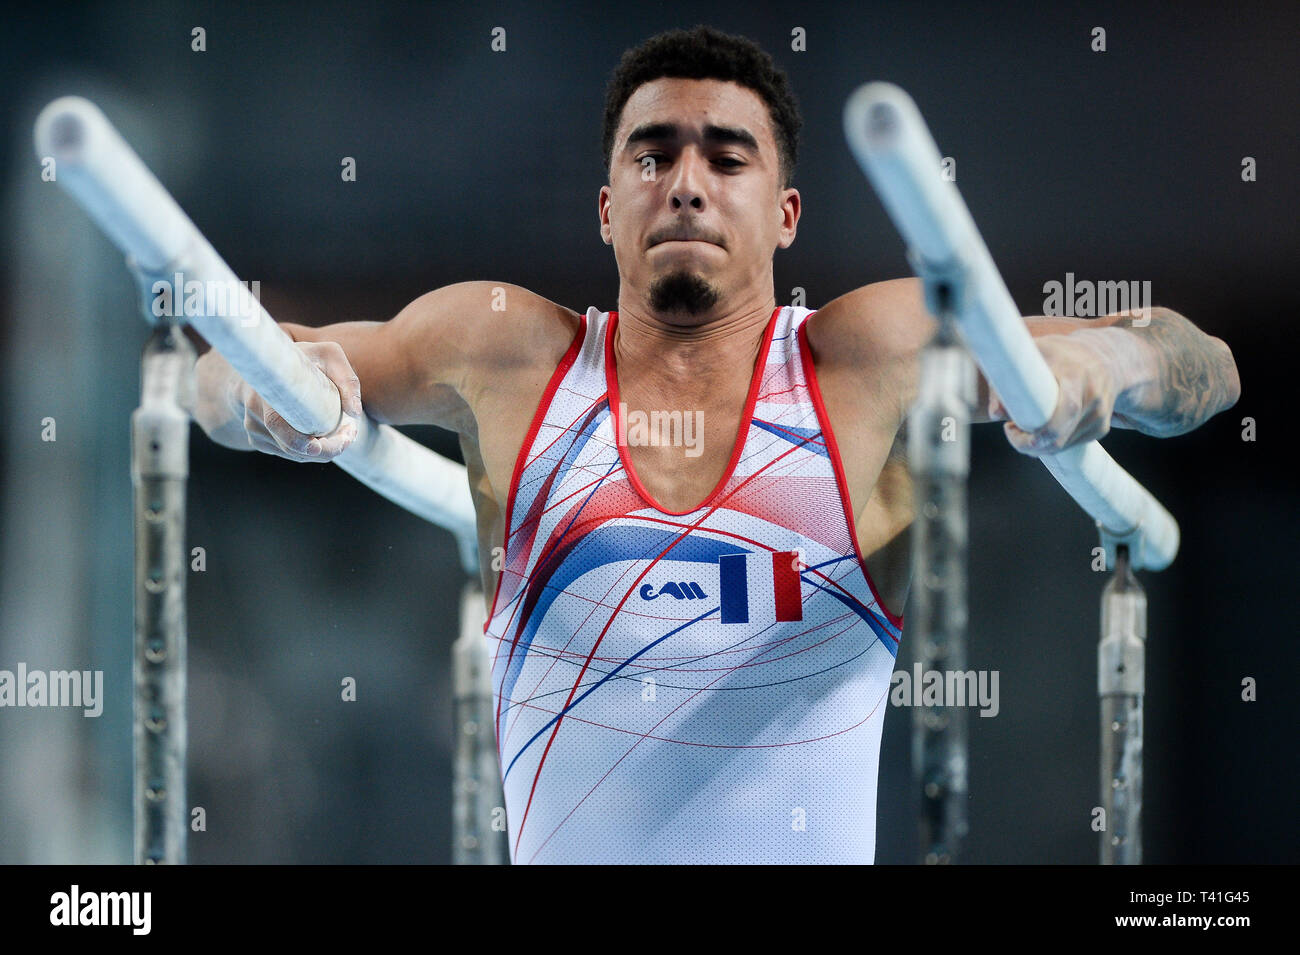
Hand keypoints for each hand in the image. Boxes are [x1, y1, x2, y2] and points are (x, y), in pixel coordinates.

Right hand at [241, 341, 362, 461]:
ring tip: (344, 433)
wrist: (268, 364)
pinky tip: (324, 436)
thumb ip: (346, 379)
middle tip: (349, 436)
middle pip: (289, 446)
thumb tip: (354, 412)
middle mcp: (254, 409)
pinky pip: (287, 453)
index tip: (326, 444)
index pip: (276, 424)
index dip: (301, 443)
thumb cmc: (304, 359)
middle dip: (324, 450)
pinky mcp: (257, 438)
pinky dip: (310, 451)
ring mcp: (252, 427)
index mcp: (266, 388)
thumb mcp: (328, 356)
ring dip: (321, 451)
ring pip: (291, 452)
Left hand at [986, 335, 1120, 455]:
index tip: (1013, 429)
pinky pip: (1070, 445)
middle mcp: (1093, 396)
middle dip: (1029, 443)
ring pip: (1062, 445)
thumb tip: (996, 414)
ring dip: (1037, 445)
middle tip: (1011, 431)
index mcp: (1077, 375)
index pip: (1067, 409)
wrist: (1104, 356)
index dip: (1042, 429)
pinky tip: (1041, 429)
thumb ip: (1009, 379)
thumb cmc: (1059, 354)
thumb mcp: (1033, 353)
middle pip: (1060, 436)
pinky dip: (1050, 444)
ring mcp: (1100, 414)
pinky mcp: (1102, 428)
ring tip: (1021, 426)